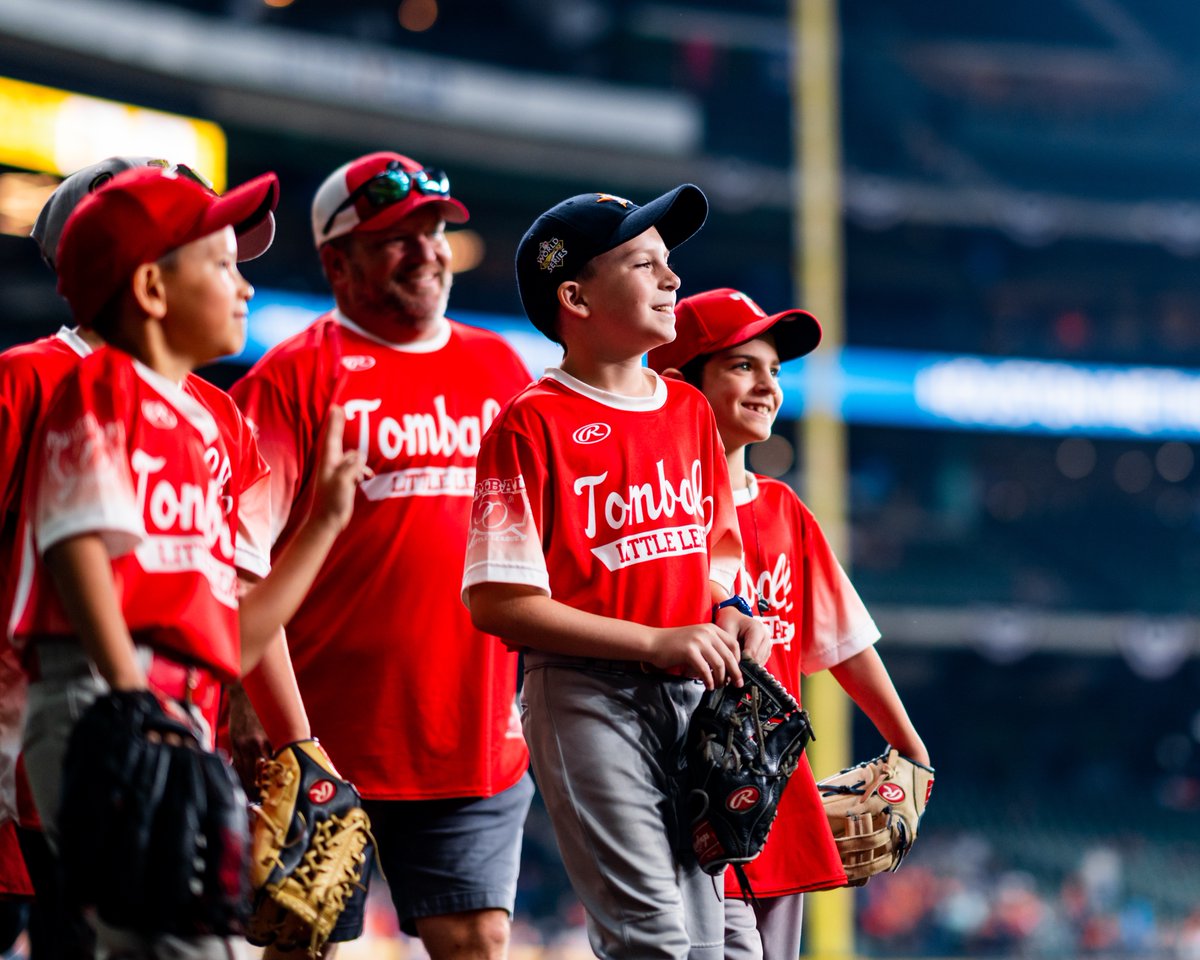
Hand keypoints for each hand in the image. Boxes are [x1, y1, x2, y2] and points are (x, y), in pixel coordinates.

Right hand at [227, 683, 271, 795]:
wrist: (245, 693)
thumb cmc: (266, 708)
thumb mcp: (278, 724)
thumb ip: (282, 741)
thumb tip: (293, 756)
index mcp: (268, 739)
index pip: (271, 767)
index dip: (272, 783)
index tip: (276, 795)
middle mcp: (254, 743)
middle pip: (256, 774)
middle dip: (260, 790)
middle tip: (264, 804)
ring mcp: (241, 744)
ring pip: (244, 772)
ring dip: (249, 787)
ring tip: (253, 800)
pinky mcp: (233, 743)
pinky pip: (235, 765)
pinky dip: (239, 776)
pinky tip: (242, 786)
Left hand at [311, 406, 371, 533]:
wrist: (327, 522)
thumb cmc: (331, 502)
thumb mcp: (343, 481)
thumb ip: (352, 466)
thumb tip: (359, 457)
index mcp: (329, 462)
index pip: (332, 436)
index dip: (335, 422)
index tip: (337, 406)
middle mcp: (332, 464)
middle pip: (341, 443)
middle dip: (344, 430)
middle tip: (345, 410)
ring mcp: (338, 472)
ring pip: (353, 457)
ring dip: (360, 462)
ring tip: (363, 476)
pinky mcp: (345, 481)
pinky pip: (357, 469)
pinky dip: (363, 471)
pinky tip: (367, 479)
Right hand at [648, 623, 741, 689]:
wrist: (653, 642)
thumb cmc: (674, 645)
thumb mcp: (697, 641)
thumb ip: (712, 649)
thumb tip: (728, 668)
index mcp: (711, 628)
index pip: (734, 645)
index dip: (739, 660)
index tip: (737, 673)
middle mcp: (707, 632)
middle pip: (729, 655)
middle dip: (735, 673)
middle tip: (737, 685)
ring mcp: (698, 641)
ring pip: (719, 664)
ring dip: (721, 679)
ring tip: (718, 686)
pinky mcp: (689, 651)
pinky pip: (705, 670)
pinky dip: (709, 681)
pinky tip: (708, 686)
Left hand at [714, 605, 771, 664]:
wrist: (734, 617)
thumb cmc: (729, 622)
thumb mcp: (726, 631)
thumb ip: (731, 647)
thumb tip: (734, 666)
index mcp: (758, 628)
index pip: (752, 652)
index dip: (742, 663)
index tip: (731, 670)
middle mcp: (766, 635)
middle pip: (758, 659)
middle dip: (745, 667)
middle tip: (732, 674)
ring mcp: (768, 643)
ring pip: (760, 662)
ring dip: (748, 668)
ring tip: (735, 670)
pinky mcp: (767, 650)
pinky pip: (760, 662)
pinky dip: (751, 666)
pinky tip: (741, 667)